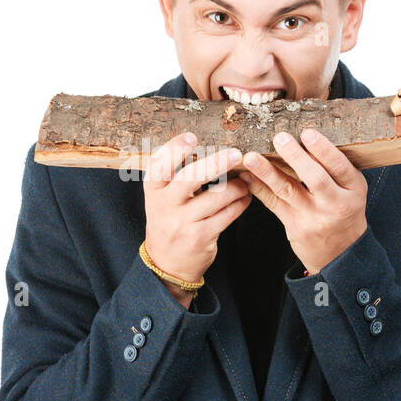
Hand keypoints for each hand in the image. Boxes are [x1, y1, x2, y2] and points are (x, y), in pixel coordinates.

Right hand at [143, 132, 249, 304]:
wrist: (166, 263)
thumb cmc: (169, 220)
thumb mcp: (162, 198)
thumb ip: (175, 175)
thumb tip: (203, 145)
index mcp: (154, 190)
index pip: (159, 165)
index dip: (174, 149)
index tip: (191, 136)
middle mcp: (165, 205)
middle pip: (190, 178)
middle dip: (216, 163)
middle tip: (236, 153)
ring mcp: (183, 222)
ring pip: (216, 197)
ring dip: (237, 187)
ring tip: (246, 182)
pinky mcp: (201, 237)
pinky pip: (227, 215)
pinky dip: (240, 204)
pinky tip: (246, 198)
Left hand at [238, 128, 367, 274]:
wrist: (341, 252)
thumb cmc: (344, 211)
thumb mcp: (351, 190)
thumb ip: (334, 169)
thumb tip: (303, 136)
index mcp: (353, 189)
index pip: (340, 166)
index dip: (323, 149)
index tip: (307, 133)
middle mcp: (336, 203)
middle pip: (315, 178)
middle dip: (295, 157)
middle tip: (279, 138)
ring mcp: (314, 217)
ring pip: (289, 190)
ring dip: (268, 172)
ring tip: (251, 158)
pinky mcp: (295, 226)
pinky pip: (274, 203)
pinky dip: (259, 188)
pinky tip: (248, 176)